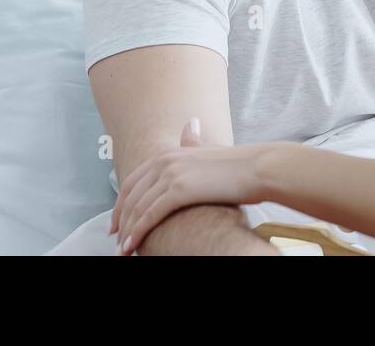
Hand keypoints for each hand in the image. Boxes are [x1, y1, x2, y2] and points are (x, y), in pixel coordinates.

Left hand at [111, 120, 264, 254]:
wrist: (258, 168)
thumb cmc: (239, 164)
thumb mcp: (210, 149)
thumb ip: (194, 141)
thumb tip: (190, 125)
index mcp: (169, 152)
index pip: (133, 181)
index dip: (121, 203)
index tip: (117, 221)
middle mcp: (164, 160)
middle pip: (130, 195)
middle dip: (120, 220)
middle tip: (116, 239)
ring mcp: (170, 174)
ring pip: (138, 208)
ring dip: (127, 231)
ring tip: (123, 249)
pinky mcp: (179, 190)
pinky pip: (149, 216)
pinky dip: (137, 233)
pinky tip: (132, 246)